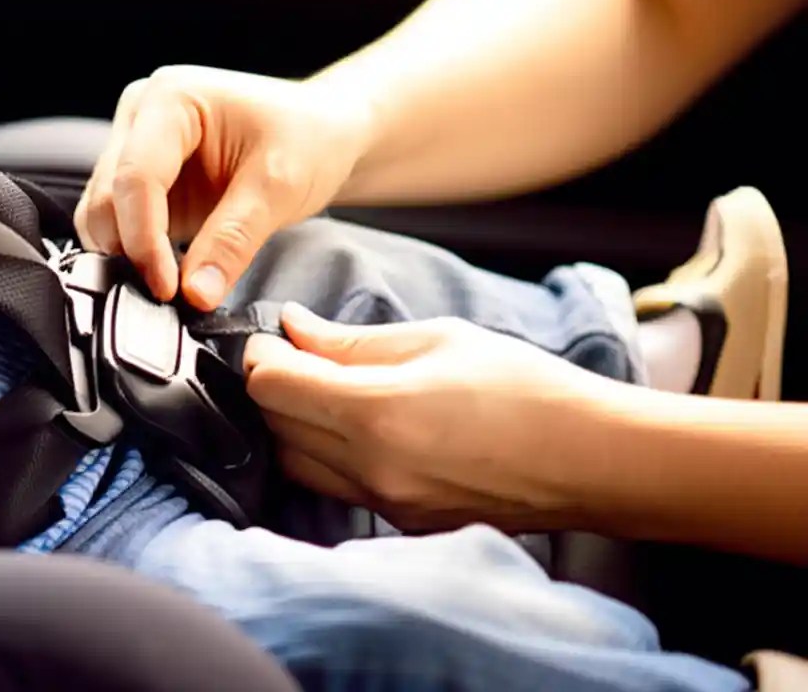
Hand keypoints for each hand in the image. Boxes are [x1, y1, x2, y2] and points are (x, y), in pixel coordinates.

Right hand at [75, 66, 371, 308]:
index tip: (167, 288)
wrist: (323, 135)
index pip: (135, 177)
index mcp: (170, 99)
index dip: (144, 239)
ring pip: (101, 216)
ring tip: (170, 290)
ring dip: (126, 258)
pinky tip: (167, 277)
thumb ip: (233, 240)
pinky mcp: (142, 184)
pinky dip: (134, 257)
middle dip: (131, 253)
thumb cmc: (308, 139)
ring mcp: (135, 148)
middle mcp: (141, 117)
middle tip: (169, 298)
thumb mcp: (280, 186)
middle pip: (107, 197)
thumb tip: (194, 294)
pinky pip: (118, 226)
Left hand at [244, 304, 611, 531]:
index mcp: (376, 412)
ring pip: (295, 463)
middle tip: (296, 357)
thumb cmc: (524, 389)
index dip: (261, 356)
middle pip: (274, 426)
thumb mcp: (437, 340)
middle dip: (272, 387)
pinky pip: (334, 486)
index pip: (271, 387)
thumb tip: (294, 327)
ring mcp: (384, 502)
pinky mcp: (398, 522)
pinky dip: (325, 455)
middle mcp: (370, 467)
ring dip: (292, 425)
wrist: (589, 459)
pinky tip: (354, 427)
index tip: (272, 338)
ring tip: (324, 392)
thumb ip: (351, 341)